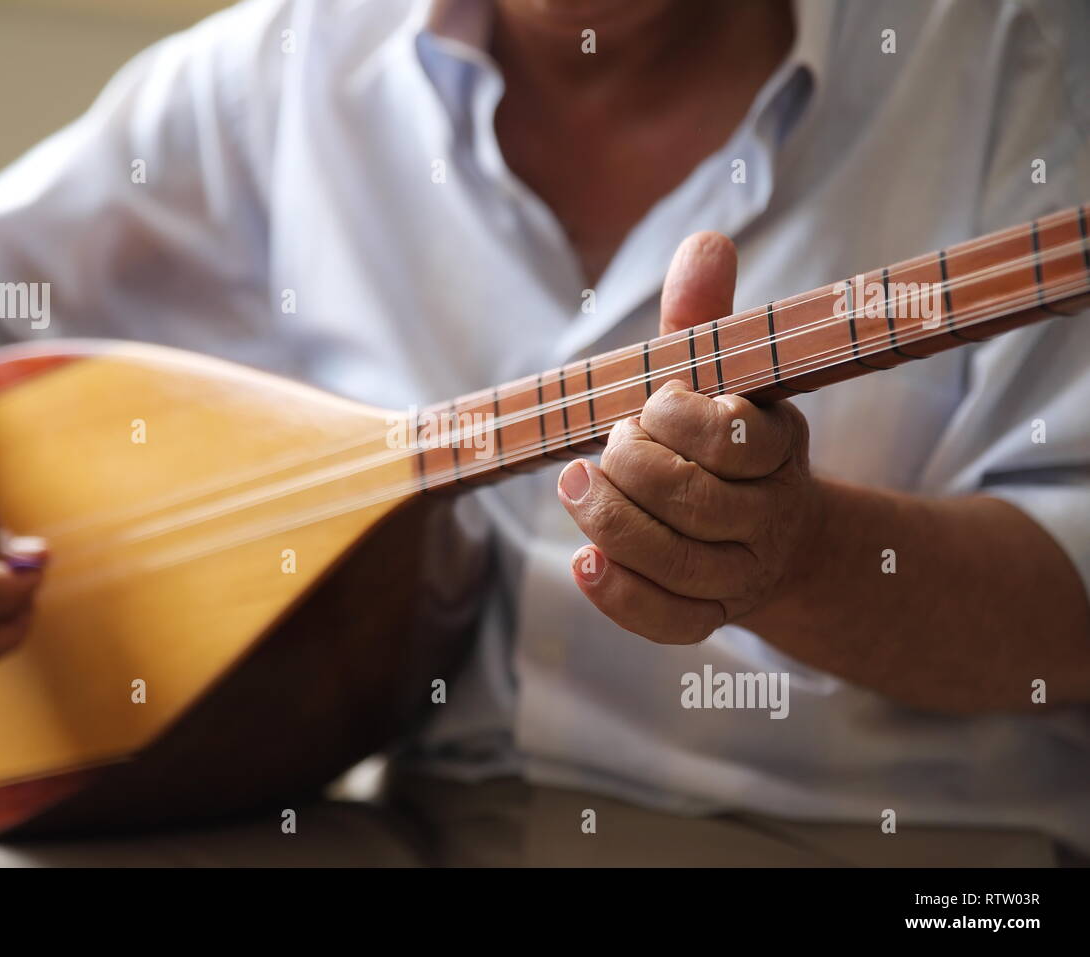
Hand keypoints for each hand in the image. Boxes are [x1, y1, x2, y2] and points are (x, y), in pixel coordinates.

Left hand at [557, 231, 821, 643]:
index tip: (653, 400)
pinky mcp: (710, 617)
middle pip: (695, 504)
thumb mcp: (718, 374)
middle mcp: (769, 517)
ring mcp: (742, 575)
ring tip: (576, 485)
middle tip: (609, 447)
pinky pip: (668, 621)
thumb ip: (703, 317)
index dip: (676, 417)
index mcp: (777, 449)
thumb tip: (706, 241)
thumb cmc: (722, 437)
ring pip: (677, 562)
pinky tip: (584, 562)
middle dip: (634, 468)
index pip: (730, 439)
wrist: (770, 532)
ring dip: (612, 521)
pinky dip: (620, 594)